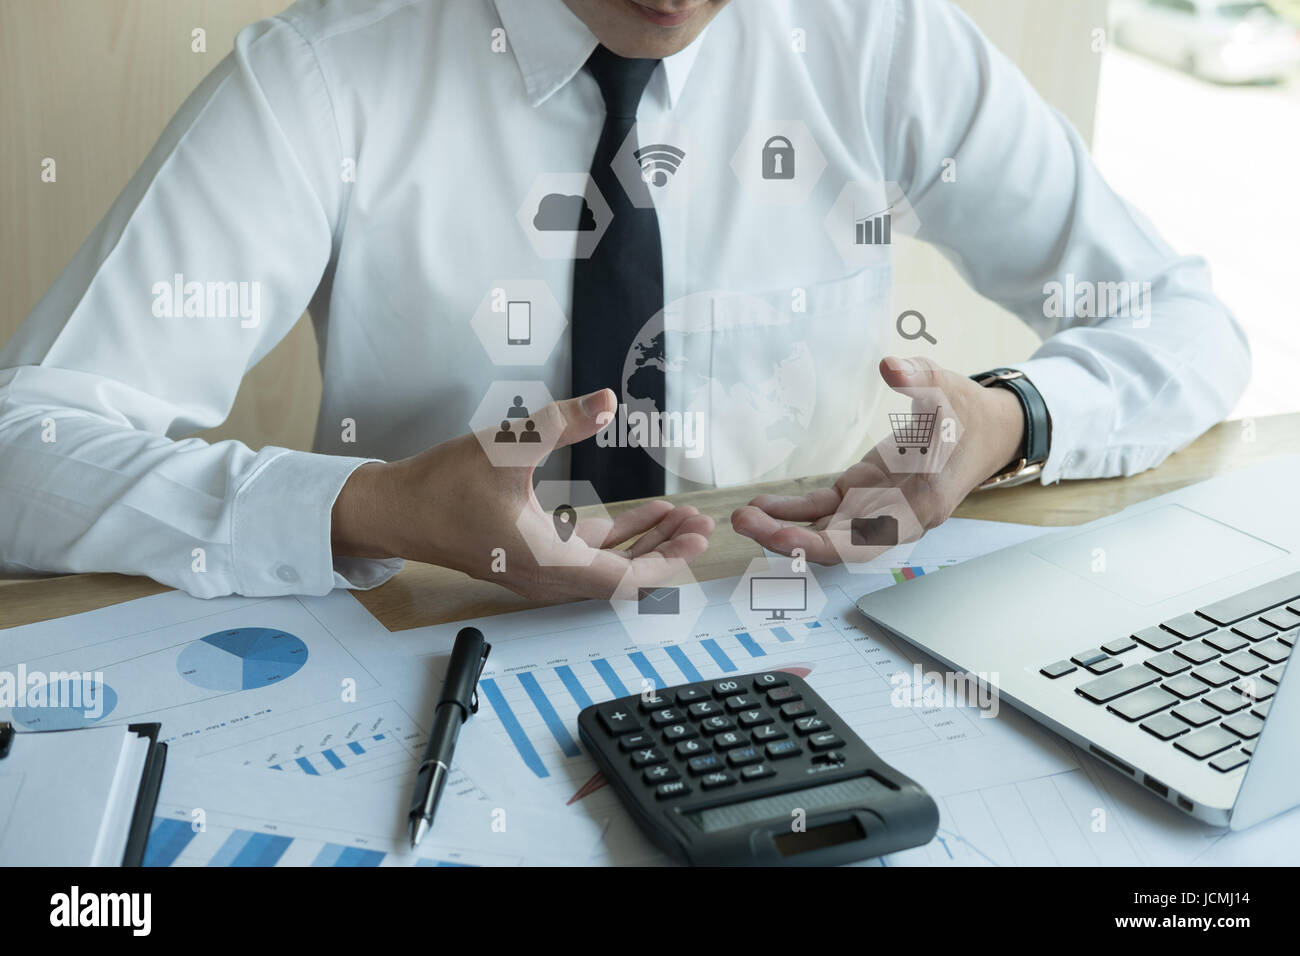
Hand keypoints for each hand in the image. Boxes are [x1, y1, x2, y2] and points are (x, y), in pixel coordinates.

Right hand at [332, 388, 714, 598]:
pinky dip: (616, 540)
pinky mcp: (530, 557)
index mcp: (547, 563)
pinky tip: (640, 516)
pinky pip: (584, 557)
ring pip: (606, 569)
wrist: (394, 509)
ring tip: (681, 518)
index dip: (665, 561)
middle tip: (701, 525)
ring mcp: (538, 571)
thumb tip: (606, 400)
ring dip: (644, 545)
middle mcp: (546, 578)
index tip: (695, 539)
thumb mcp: (505, 446)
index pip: (623, 581)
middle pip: (622, 579)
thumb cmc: (442, 484)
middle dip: (665, 551)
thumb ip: (558, 423)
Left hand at [730, 356, 1024, 563]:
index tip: (791, 539)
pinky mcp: (858, 494)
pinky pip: (820, 510)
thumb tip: (890, 365)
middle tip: (748, 524)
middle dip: (792, 541)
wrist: (981, 430)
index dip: (830, 544)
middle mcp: (894, 518)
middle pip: (839, 545)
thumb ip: (920, 378)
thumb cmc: (966, 414)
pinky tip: (759, 504)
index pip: (871, 538)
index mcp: (921, 506)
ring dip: (782, 530)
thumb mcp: (949, 390)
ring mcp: (873, 509)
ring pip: (823, 532)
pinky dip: (790, 511)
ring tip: (741, 517)